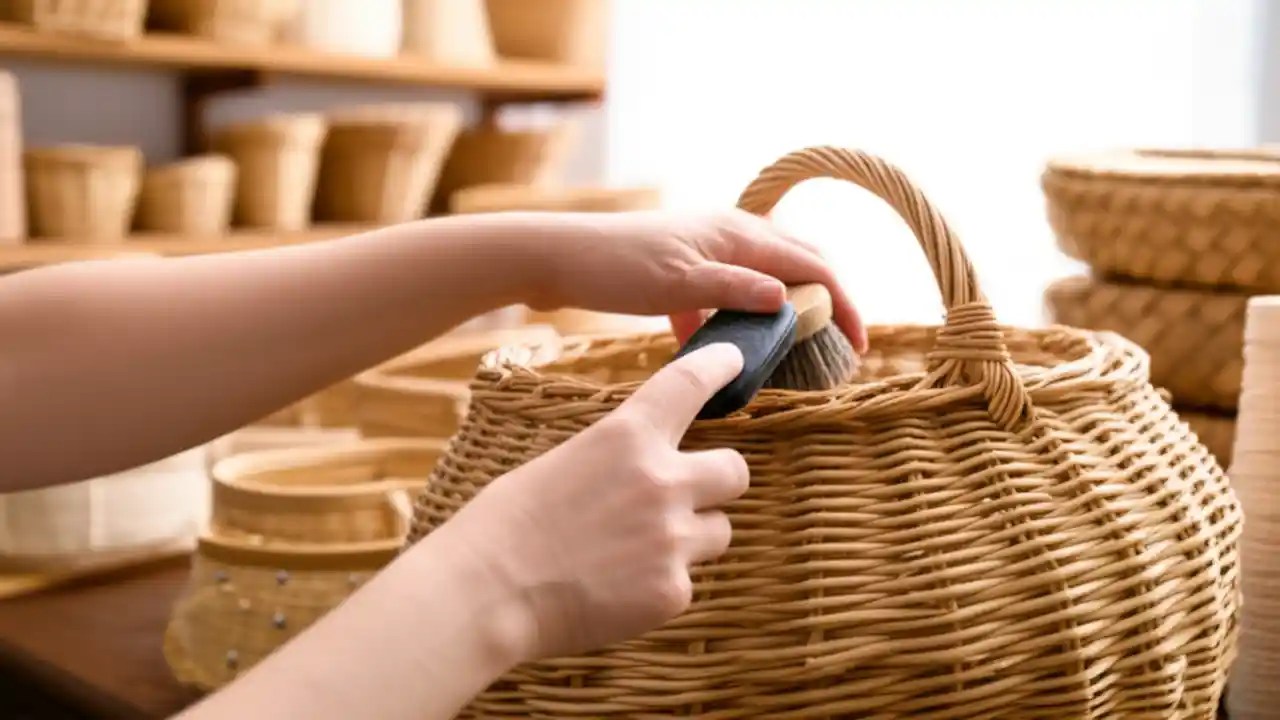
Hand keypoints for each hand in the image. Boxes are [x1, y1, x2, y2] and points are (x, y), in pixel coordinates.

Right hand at [438, 343, 748, 661]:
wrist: (486, 592)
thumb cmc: (504, 525)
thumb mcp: (561, 463)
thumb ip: (616, 461)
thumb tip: (640, 473)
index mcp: (626, 436)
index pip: (688, 384)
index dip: (718, 367)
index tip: (733, 360)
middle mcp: (662, 481)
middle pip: (736, 470)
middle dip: (721, 481)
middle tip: (693, 493)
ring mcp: (673, 539)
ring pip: (717, 532)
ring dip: (689, 539)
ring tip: (634, 555)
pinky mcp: (672, 591)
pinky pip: (685, 583)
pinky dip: (658, 588)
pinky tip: (615, 592)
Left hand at [530, 210, 867, 352]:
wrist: (556, 257)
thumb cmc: (614, 267)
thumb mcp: (677, 284)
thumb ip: (732, 291)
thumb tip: (787, 302)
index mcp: (738, 233)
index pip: (811, 264)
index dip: (843, 303)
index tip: (859, 345)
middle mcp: (730, 235)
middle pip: (798, 264)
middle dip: (826, 302)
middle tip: (841, 347)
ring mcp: (707, 252)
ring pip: (764, 280)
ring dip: (786, 310)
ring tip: (799, 352)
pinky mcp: (684, 271)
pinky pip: (728, 294)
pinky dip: (740, 319)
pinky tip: (729, 352)